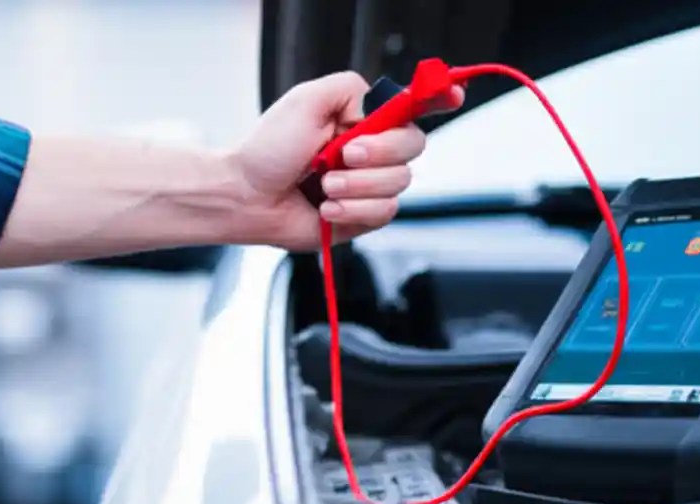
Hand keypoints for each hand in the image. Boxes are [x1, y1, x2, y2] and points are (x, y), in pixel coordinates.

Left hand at [229, 71, 463, 251]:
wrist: (247, 194)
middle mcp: (373, 152)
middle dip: (379, 153)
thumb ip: (349, 90)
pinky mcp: (363, 218)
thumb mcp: (307, 100)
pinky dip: (353, 209)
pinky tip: (326, 207)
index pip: (414, 108)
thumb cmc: (269, 149)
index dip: (441, 101)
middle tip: (342, 155)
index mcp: (364, 120)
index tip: (452, 98)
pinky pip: (383, 213)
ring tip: (324, 184)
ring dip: (358, 185)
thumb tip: (382, 107)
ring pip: (398, 185)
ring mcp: (370, 186)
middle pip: (414, 147)